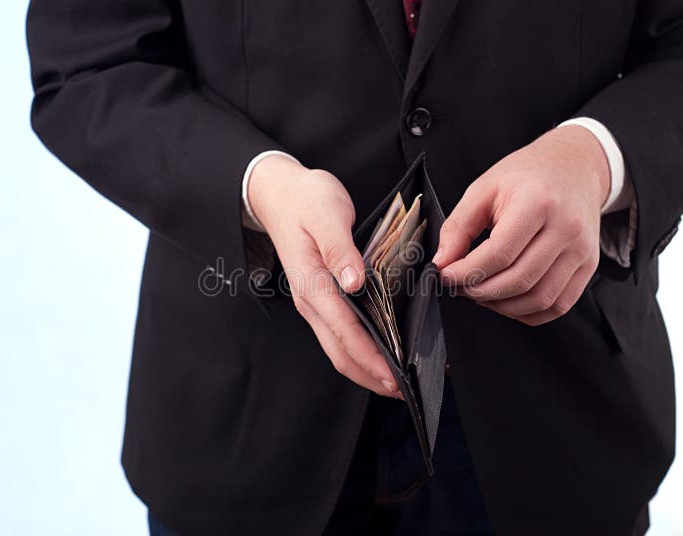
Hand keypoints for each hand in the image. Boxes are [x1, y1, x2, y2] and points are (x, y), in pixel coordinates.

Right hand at [248, 155, 401, 397]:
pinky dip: (361, 350)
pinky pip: (339, 333)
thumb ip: (340, 249)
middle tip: (404, 391)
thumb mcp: (327, 214)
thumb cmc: (305, 199)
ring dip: (366, 367)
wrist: (278, 192)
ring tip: (397, 380)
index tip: (394, 377)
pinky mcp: (321, 298)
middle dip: (370, 376)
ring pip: (338, 348)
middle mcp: (310, 301)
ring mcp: (314, 302)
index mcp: (312, 283)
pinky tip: (382, 352)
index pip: (344, 331)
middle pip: (339, 352)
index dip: (369, 358)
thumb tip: (355, 282)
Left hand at [433, 125, 609, 325]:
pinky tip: (507, 300)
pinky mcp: (589, 266)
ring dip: (502, 306)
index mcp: (538, 202)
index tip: (446, 276)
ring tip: (481, 293)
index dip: (467, 272)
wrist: (574, 167)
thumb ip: (458, 227)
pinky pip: (558, 305)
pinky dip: (528, 312)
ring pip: (539, 299)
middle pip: (519, 280)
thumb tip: (442, 263)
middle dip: (481, 292)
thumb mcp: (484, 189)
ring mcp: (581, 250)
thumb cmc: (527, 176)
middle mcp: (566, 228)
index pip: (499, 253)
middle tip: (460, 286)